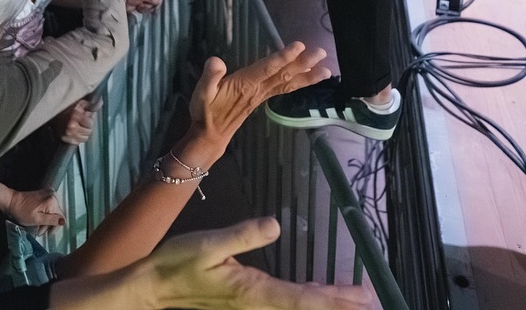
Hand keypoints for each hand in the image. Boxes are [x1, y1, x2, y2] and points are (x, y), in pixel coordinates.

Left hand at [2, 187, 64, 232]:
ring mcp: (49, 193)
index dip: (55, 227)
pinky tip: (39, 218)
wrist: (12, 201)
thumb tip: (63, 222)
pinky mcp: (45, 193)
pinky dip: (46, 213)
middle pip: (57, 214)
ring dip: (47, 220)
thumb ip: (51, 220)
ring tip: (38, 226)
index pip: (61, 217)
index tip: (46, 233)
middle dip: (49, 224)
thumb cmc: (22, 212)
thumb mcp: (36, 219)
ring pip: (53, 211)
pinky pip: (50, 206)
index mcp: (52, 201)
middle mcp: (53, 195)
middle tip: (39, 231)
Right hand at [53, 97, 97, 144]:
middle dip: (86, 127)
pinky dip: (77, 138)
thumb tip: (101, 102)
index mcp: (75, 115)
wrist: (52, 115)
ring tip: (77, 127)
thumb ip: (90, 104)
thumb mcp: (79, 103)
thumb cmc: (66, 108)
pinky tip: (73, 132)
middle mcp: (72, 126)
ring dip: (82, 133)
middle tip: (80, 123)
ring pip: (84, 138)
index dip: (88, 121)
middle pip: (88, 132)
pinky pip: (78, 142)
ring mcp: (68, 134)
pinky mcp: (64, 139)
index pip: (90, 124)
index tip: (84, 118)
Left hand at [126, 0, 162, 13]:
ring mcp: (146, 3)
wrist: (124, 3)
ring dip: (145, 8)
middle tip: (144, 4)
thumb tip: (159, 1)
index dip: (159, 2)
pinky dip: (142, 10)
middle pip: (156, 4)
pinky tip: (138, 8)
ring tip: (139, 5)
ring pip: (151, 9)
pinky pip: (146, 11)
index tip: (155, 6)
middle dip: (150, 6)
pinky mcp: (143, 8)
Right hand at [133, 219, 369, 309]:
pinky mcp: (246, 302)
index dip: (334, 298)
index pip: (302, 299)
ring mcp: (252, 306)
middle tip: (372, 299)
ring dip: (326, 303)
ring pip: (297, 308)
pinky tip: (316, 293)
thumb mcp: (208, 243)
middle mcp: (257, 304)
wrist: (153, 287)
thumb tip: (275, 224)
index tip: (362, 295)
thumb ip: (243, 235)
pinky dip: (307, 299)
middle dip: (339, 304)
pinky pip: (284, 304)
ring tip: (354, 299)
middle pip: (307, 308)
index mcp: (252, 292)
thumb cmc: (177, 263)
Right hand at [189, 42, 329, 150]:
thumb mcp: (201, 93)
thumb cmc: (205, 111)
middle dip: (303, 64)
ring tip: (326, 70)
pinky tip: (309, 78)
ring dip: (308, 76)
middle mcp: (258, 89)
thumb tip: (216, 61)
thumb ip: (209, 76)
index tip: (299, 46)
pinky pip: (285, 88)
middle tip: (321, 53)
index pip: (267, 68)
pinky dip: (299, 82)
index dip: (283, 57)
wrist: (210, 135)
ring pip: (288, 83)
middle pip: (284, 75)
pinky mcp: (262, 97)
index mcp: (245, 84)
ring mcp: (262, 94)